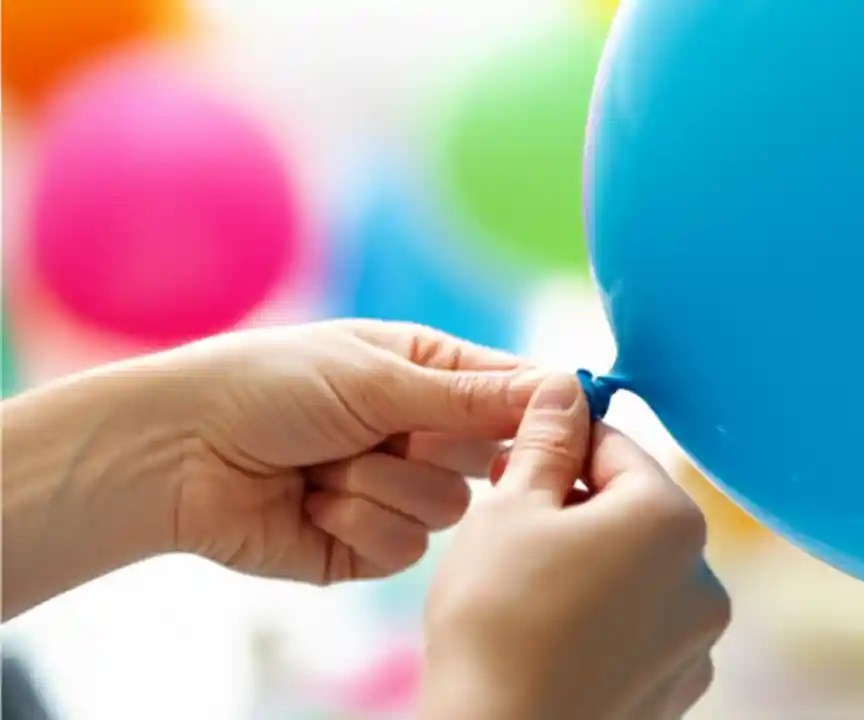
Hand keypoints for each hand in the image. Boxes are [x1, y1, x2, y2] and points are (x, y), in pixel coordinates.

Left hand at [168, 320, 539, 582]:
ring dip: (383, 484)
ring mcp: (395, 490)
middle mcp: (419, 433)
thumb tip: (561, 385)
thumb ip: (470, 395)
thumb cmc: (268, 385)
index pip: (512, 392)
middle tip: (392, 431)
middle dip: (437, 446)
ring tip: (325, 465)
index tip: (561, 418)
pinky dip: (358, 522)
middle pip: (490, 456)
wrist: (179, 453)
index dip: (538, 408)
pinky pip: (406, 547)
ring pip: (451, 508)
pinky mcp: (368, 545)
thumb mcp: (377, 376)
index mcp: (426, 374)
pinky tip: (312, 502)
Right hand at [421, 376, 731, 719]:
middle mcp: (703, 579)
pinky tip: (553, 637)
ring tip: (525, 588)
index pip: (616, 446)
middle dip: (575, 505)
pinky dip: (605, 619)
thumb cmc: (497, 624)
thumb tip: (566, 387)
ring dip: (592, 562)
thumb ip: (546, 441)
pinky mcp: (677, 689)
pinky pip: (642, 627)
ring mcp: (696, 642)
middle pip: (633, 509)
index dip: (559, 444)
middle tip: (509, 523)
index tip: (517, 457)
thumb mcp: (509, 509)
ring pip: (638, 570)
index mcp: (671, 520)